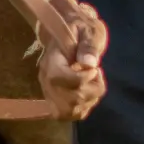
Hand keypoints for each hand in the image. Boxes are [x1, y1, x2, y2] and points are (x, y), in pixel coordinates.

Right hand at [37, 0, 107, 120]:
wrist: (68, 31)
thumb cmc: (80, 28)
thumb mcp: (89, 29)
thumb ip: (89, 44)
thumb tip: (89, 63)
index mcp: (52, 59)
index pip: (58, 78)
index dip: (81, 79)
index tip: (95, 69)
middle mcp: (46, 79)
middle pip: (67, 100)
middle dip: (91, 91)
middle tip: (96, 74)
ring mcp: (49, 91)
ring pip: (68, 111)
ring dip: (88, 101)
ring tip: (93, 83)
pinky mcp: (55, 100)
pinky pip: (69, 115)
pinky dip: (83, 107)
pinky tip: (89, 92)